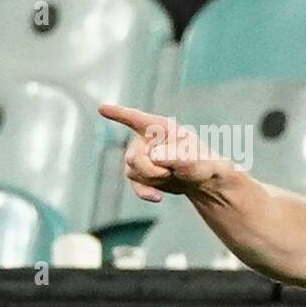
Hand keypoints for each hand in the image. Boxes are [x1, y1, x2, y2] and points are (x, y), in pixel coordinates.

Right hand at [100, 104, 234, 202]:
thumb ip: (178, 156)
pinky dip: (144, 191)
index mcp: (161, 127)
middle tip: (170, 172)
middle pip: (133, 156)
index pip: (136, 119)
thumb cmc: (204, 164)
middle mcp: (146, 139)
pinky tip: (157, 198)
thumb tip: (153, 156)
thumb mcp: (197, 160)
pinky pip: (134, 183)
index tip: (102, 109)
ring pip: (132, 170)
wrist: (202, 181)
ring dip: (153, 178)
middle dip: (150, 170)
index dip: (119, 114)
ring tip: (173, 175)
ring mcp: (140, 156)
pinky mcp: (140, 173)